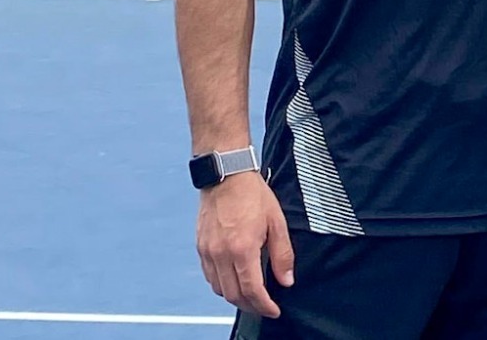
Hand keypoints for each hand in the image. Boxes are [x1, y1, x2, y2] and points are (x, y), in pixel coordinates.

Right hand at [195, 171, 292, 318]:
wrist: (226, 175)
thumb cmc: (252, 194)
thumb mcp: (277, 222)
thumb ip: (282, 255)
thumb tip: (286, 280)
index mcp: (242, 249)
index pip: (252, 290)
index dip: (264, 306)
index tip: (273, 310)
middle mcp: (221, 254)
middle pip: (233, 295)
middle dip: (250, 306)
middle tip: (264, 306)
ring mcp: (207, 252)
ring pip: (218, 289)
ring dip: (235, 297)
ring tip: (251, 295)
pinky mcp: (200, 247)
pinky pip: (209, 276)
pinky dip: (221, 284)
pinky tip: (233, 280)